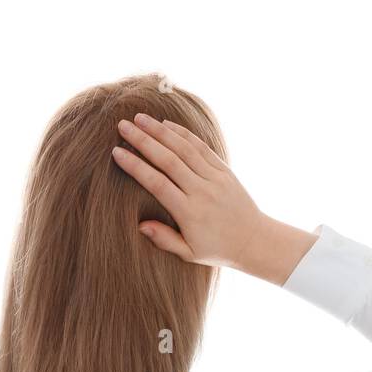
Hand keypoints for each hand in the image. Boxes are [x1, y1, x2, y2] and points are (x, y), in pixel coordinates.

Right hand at [112, 114, 316, 283]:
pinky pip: (201, 147)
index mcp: (189, 213)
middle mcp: (202, 191)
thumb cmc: (217, 250)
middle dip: (143, 140)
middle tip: (122, 126)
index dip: (136, 166)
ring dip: (160, 130)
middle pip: (167, 160)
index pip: (157, 183)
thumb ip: (165, 239)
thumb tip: (140, 225)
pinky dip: (183, 134)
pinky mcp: (224, 170)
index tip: (117, 153)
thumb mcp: (189, 253)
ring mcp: (214, 178)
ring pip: (184, 148)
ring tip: (140, 118)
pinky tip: (166, 125)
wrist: (254, 240)